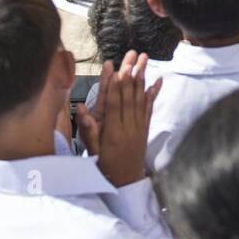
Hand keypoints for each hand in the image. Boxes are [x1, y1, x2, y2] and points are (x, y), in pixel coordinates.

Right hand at [76, 51, 160, 187]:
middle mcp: (128, 126)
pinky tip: (157, 80)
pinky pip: (150, 108)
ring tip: (144, 59)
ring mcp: (139, 126)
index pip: (114, 104)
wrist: (125, 182)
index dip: (116, 86)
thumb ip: (89, 131)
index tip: (117, 68)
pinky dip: (153, 93)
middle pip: (129, 96)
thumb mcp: (92, 151)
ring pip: (141, 98)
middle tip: (132, 55)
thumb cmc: (104, 166)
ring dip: (142, 77)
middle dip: (130, 74)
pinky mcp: (145, 128)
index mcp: (113, 131)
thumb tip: (81, 109)